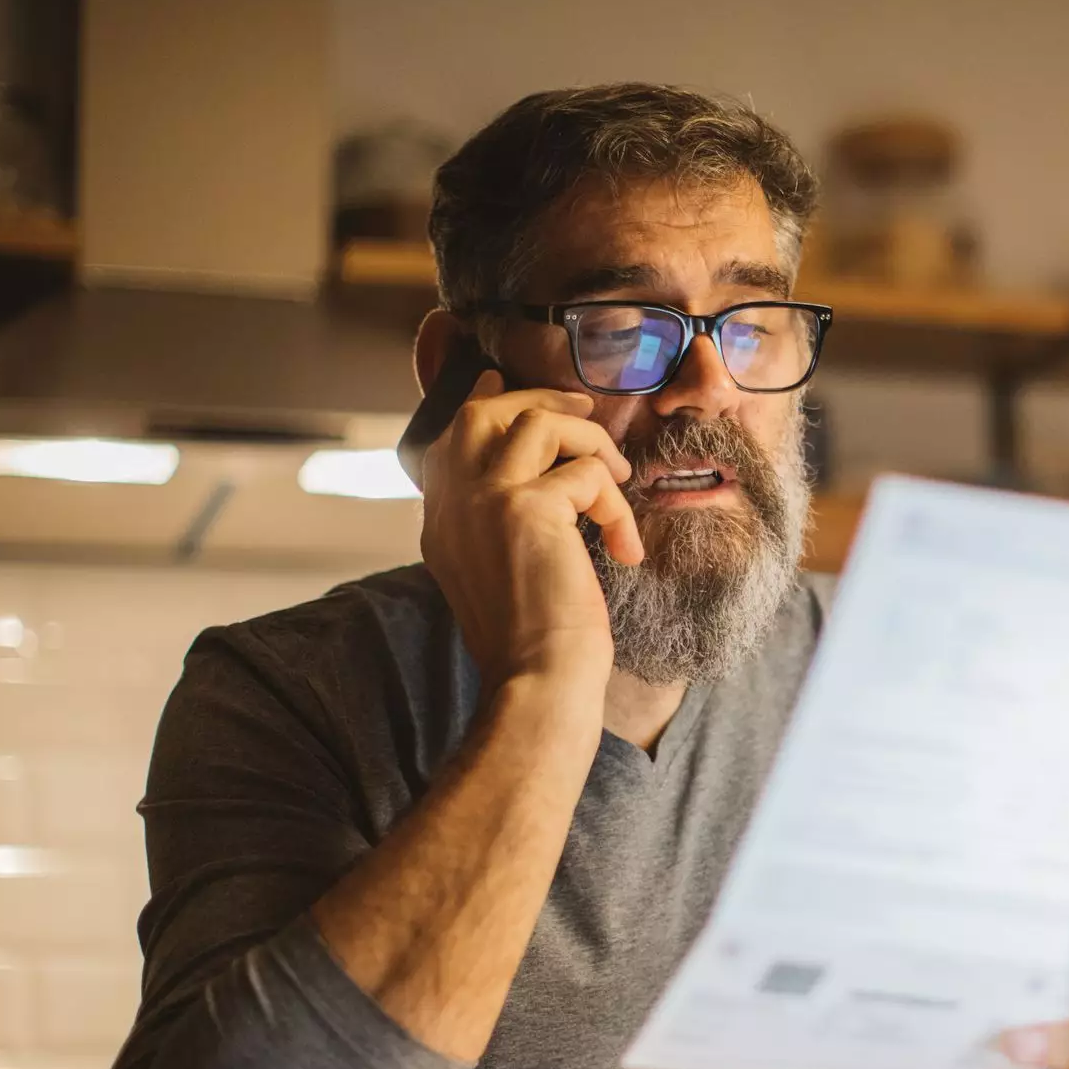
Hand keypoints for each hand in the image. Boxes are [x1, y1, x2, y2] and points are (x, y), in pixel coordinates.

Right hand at [419, 372, 643, 701]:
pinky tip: (625, 549)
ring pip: (538, 423)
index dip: (483, 404)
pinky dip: (617, 505)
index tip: (505, 385)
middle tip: (585, 415)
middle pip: (483, 411)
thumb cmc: (535, 644)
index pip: (450, 437)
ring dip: (592, 445)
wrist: (538, 682)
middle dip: (539, 402)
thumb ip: (502, 525)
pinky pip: (586, 474)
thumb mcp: (503, 575)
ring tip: (620, 481)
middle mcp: (451, 503)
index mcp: (442, 521)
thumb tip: (541, 485)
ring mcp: (482, 499)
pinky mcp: (525, 508)